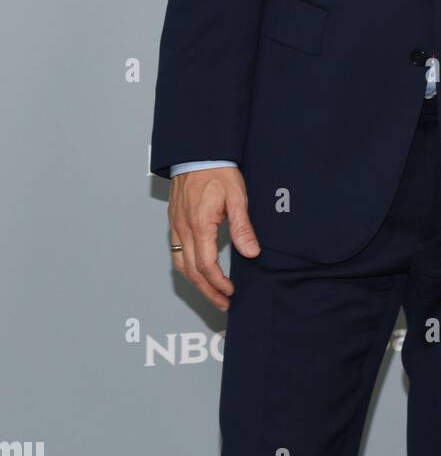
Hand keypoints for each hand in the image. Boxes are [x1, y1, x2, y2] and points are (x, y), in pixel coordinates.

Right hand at [168, 167, 259, 310]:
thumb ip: (242, 227)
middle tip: (223, 303)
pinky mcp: (174, 222)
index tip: (231, 291)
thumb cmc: (217, 172)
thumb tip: (251, 253)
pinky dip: (187, 268)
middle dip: (207, 291)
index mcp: (200, 225)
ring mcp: (176, 226)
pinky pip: (176, 253)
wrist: (197, 153)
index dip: (218, 283)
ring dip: (196, 283)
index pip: (206, 265)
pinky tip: (197, 272)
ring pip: (180, 265)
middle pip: (191, 272)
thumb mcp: (237, 197)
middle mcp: (183, 229)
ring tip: (212, 293)